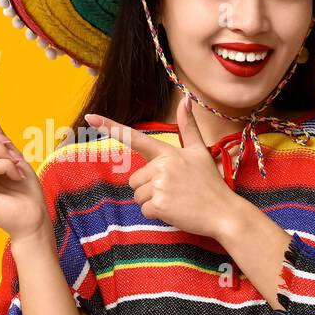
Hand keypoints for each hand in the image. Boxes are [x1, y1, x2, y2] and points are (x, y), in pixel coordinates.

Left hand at [85, 94, 240, 240]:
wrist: (225, 212)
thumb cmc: (210, 183)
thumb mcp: (199, 152)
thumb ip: (188, 127)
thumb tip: (186, 100)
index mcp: (167, 152)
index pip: (135, 136)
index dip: (110, 127)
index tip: (90, 117)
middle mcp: (162, 165)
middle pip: (134, 179)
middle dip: (148, 188)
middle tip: (173, 191)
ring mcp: (160, 185)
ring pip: (137, 196)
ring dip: (152, 202)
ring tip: (175, 200)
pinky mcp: (160, 204)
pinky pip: (145, 210)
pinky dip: (157, 214)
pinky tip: (175, 210)